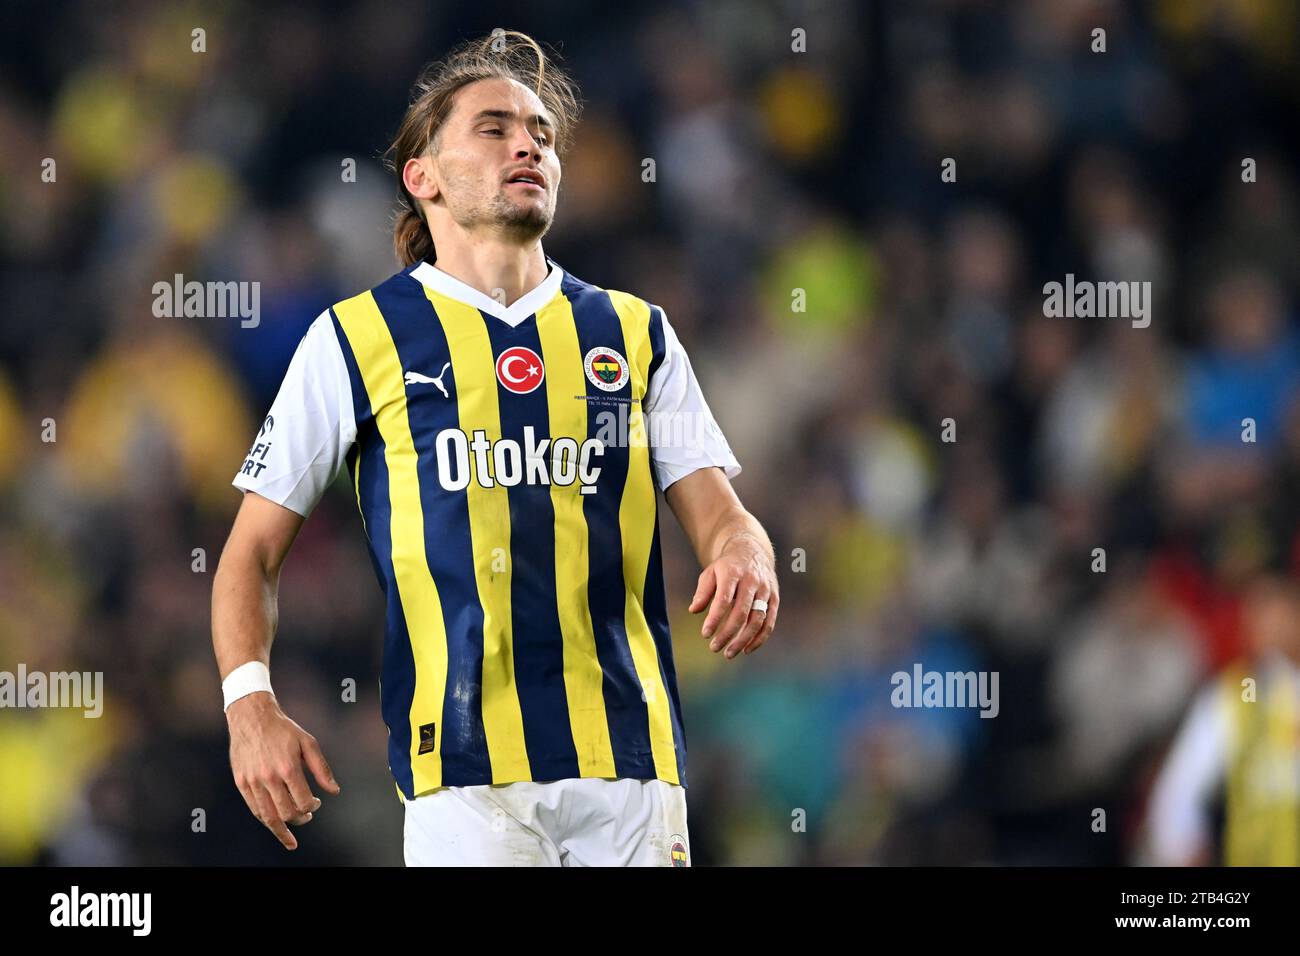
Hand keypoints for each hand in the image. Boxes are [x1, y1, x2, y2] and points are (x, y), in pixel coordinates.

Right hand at [226, 692, 339, 849]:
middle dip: (300, 818)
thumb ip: (322, 769)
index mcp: (288, 768)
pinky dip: (266, 819)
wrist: (251, 717)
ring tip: (290, 837)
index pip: (303, 801)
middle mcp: (268, 778)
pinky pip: (254, 809)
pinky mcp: (241, 783)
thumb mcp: (308, 743)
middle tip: (307, 816)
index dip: (313, 807)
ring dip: (281, 829)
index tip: (316, 803)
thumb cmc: (283, 729)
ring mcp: (253, 782)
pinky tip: (274, 823)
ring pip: (268, 817)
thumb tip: (334, 791)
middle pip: (286, 813)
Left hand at [688, 532, 778, 658]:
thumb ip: (703, 592)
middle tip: (714, 648)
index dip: (715, 619)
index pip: (724, 599)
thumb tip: (694, 610)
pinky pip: (769, 622)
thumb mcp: (710, 573)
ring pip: (757, 620)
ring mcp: (765, 590)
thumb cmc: (726, 567)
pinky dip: (759, 638)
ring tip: (729, 653)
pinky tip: (747, 649)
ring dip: (743, 640)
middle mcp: (752, 581)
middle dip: (728, 633)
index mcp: (733, 573)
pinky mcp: (774, 598)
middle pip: (742, 612)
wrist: (752, 552)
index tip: (705, 634)